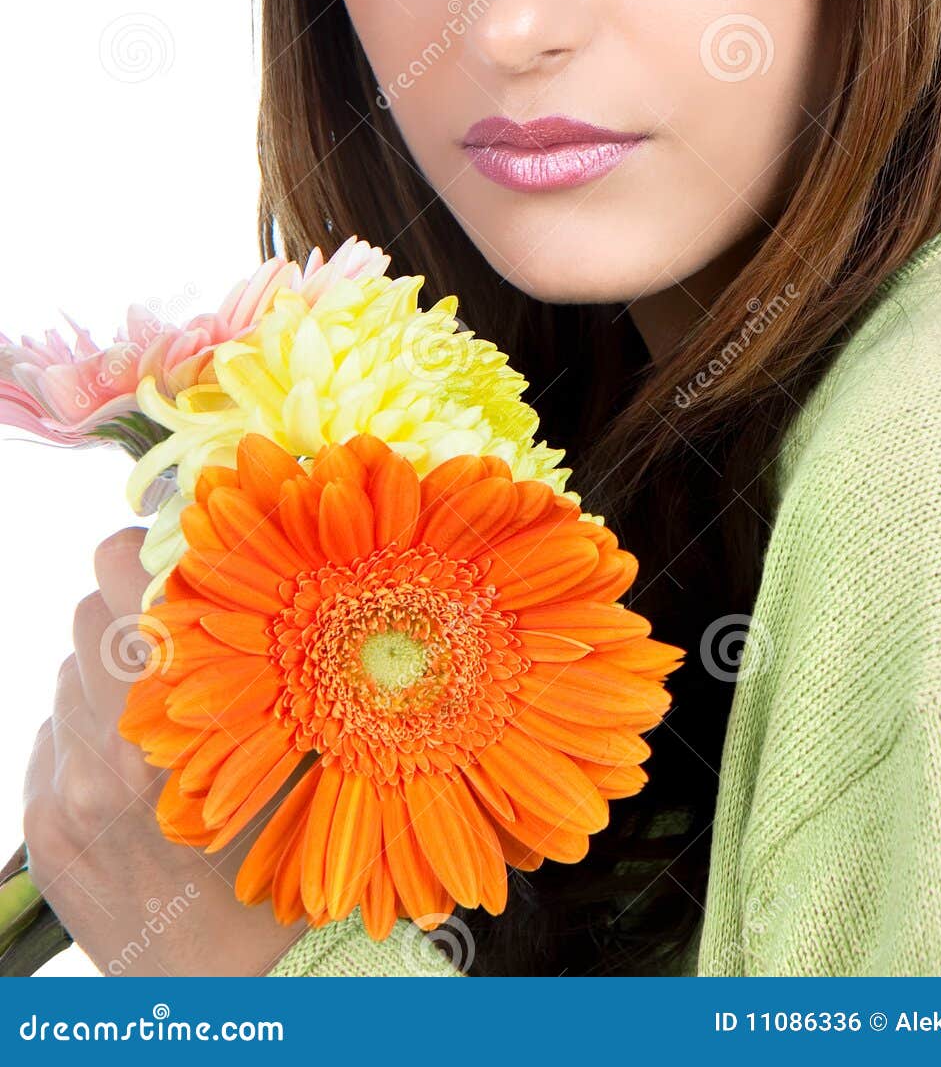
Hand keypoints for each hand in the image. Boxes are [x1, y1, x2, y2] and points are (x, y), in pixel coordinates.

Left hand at [22, 527, 309, 975]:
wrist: (222, 995)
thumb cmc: (281, 872)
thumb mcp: (297, 757)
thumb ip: (271, 669)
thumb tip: (257, 584)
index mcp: (164, 725)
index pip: (117, 579)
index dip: (147, 550)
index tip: (184, 554)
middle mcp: (97, 752)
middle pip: (85, 617)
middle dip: (131, 611)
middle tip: (184, 629)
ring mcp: (58, 790)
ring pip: (67, 672)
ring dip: (109, 670)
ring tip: (167, 708)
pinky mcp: (38, 824)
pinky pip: (52, 733)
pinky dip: (89, 728)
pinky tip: (138, 762)